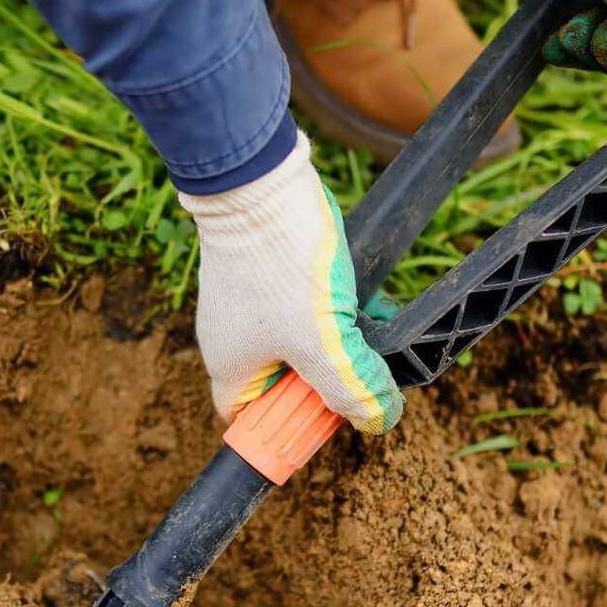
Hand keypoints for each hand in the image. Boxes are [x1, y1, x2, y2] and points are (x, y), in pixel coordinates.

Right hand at [179, 132, 402, 433]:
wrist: (261, 181)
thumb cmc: (279, 266)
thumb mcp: (323, 342)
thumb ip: (352, 388)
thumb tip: (377, 420)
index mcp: (230, 366)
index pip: (250, 419)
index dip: (289, 426)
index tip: (328, 418)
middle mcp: (232, 338)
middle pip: (284, 380)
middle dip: (328, 378)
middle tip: (361, 370)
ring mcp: (249, 302)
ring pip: (302, 340)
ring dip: (339, 341)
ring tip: (370, 328)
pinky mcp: (267, 271)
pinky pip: (305, 306)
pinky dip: (335, 308)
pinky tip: (364, 298)